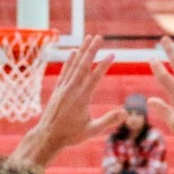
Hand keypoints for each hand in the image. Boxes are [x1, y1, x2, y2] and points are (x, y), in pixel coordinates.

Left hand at [13, 36, 124, 169]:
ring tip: (88, 38)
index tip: (112, 54)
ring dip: (82, 50)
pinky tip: (73, 52)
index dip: (104, 65)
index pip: (94, 77)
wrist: (47, 136)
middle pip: (83, 65)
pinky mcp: (58, 90)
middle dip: (91, 50)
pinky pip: (65, 71)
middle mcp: (71, 89)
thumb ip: (109, 120)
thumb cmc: (71, 135)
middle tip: (99, 37)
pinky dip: (69, 61)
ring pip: (74, 65)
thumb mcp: (93, 131)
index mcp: (81, 98)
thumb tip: (126, 113)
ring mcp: (63, 88)